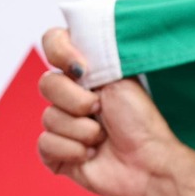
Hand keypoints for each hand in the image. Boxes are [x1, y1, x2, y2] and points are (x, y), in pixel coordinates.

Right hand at [36, 27, 182, 195]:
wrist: (148, 161)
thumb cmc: (140, 121)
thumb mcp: (120, 77)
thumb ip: (94, 55)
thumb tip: (71, 34)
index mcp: (85, 74)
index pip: (53, 43)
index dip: (59, 51)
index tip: (81, 67)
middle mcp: (69, 96)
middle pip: (47, 84)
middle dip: (78, 101)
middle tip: (101, 109)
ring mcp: (61, 125)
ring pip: (49, 118)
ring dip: (83, 131)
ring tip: (103, 138)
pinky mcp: (55, 154)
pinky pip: (45, 144)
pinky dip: (73, 151)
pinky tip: (91, 155)